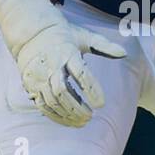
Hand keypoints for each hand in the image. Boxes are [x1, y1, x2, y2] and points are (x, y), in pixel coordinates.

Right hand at [0, 0, 125, 126]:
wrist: (30, 32)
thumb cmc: (63, 35)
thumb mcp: (84, 36)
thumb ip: (104, 46)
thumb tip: (124, 53)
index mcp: (66, 52)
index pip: (80, 73)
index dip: (91, 90)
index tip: (102, 104)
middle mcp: (51, 65)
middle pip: (62, 90)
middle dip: (77, 107)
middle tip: (91, 116)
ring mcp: (38, 76)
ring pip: (51, 100)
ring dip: (67, 114)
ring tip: (83, 122)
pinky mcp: (30, 85)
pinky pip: (42, 105)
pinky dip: (55, 116)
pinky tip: (69, 121)